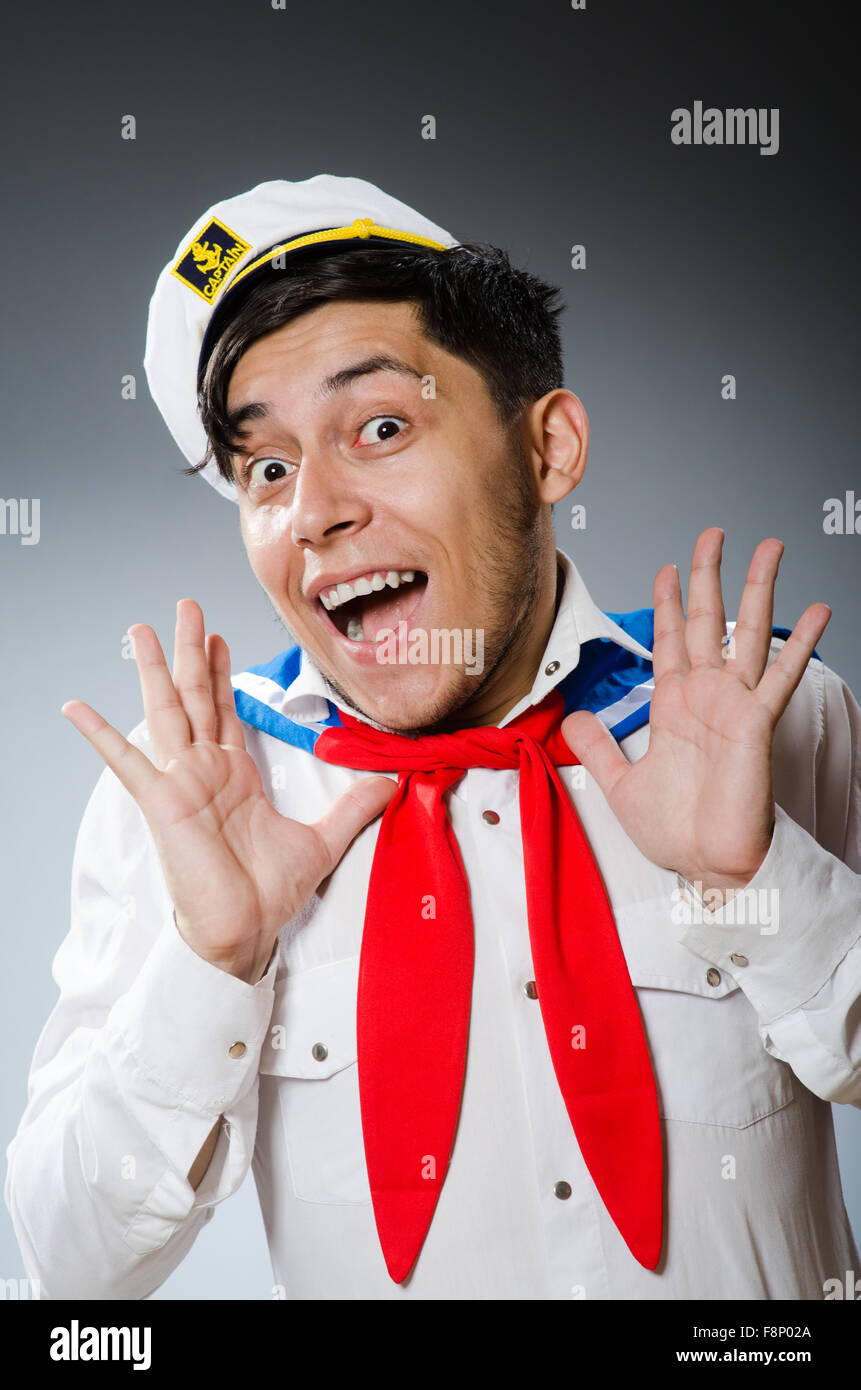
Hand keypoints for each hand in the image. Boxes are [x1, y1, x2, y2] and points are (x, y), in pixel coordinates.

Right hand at [62, 599, 396, 982]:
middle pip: (195, 695)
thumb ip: (354, 806)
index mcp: (236, 774)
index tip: (222, 636)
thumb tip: (390, 782)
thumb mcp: (323, 839)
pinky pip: (126, 761)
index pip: (226, 709)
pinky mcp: (162, 801)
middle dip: (192, 649)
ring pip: (166, 711)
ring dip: (155, 669)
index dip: (223, 671)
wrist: (244, 930)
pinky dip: (100, 733)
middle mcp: (205, 769)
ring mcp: (180, 782)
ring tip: (144, 628)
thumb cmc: (269, 893)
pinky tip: (75, 706)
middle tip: (188, 605)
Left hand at [560, 528, 830, 894]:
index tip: (667, 569)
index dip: (670, 603)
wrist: (707, 865)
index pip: (672, 640)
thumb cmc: (675, 832)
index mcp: (673, 705)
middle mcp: (705, 697)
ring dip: (758, 588)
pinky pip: (779, 676)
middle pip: (707, 621)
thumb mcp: (620, 784)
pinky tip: (818, 611)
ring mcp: (733, 706)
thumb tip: (576, 718)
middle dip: (708, 575)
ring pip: (747, 633)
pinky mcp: (755, 724)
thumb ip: (599, 748)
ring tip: (769, 547)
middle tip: (713, 534)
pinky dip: (799, 643)